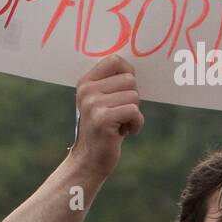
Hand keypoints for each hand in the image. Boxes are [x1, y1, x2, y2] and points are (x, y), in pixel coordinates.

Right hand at [70, 56, 143, 179]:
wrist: (89, 161)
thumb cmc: (103, 129)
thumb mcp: (102, 102)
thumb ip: (113, 83)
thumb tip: (134, 70)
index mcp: (85, 82)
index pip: (115, 61)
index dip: (129, 73)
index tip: (126, 90)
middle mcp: (86, 90)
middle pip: (130, 79)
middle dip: (133, 98)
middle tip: (121, 114)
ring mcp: (92, 104)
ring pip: (134, 96)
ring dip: (134, 114)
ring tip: (121, 124)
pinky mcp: (102, 118)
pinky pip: (134, 111)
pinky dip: (136, 124)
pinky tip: (124, 133)